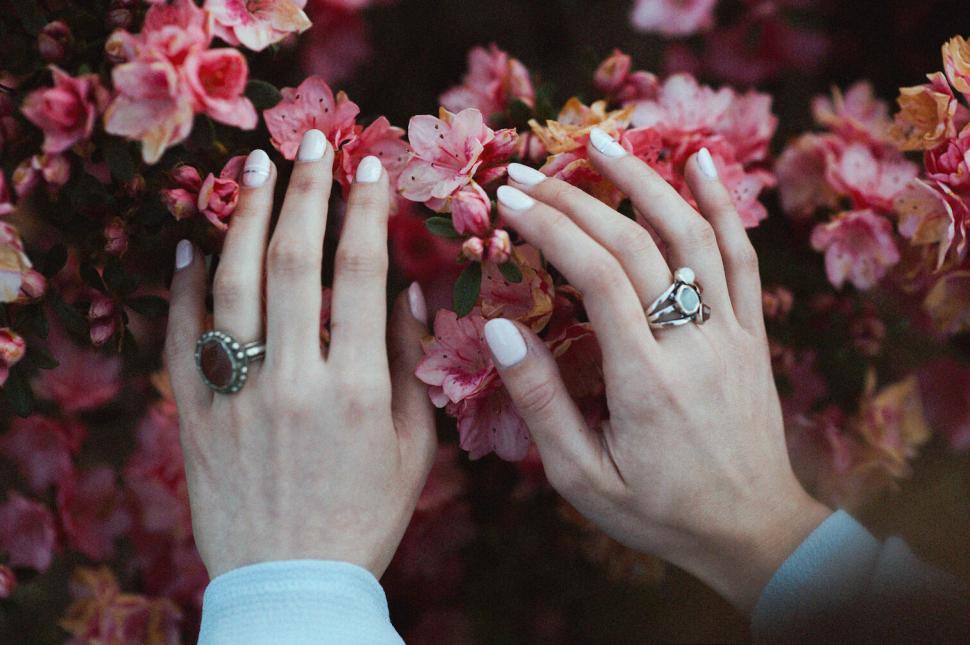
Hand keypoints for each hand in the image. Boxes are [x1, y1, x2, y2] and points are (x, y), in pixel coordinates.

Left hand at [164, 130, 436, 578]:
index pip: (361, 273)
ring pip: (231, 285)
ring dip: (244, 217)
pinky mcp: (194, 414)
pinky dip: (183, 284)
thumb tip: (405, 288)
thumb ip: (409, 364)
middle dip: (304, 191)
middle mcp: (293, 380)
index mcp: (356, 387)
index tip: (371, 167)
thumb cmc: (367, 514)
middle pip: (292, 262)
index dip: (366, 210)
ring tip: (253, 167)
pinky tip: (194, 241)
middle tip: (311, 140)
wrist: (292, 581)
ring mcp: (236, 394)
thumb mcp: (413, 446)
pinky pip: (181, 336)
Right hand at [488, 129, 830, 612]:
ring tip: (602, 142)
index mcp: (645, 381)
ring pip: (692, 235)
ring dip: (646, 181)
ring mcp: (730, 332)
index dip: (551, 228)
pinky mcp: (752, 333)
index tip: (509, 200)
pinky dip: (722, 204)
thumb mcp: (583, 478)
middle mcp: (693, 343)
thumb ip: (541, 404)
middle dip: (576, 200)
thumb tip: (501, 331)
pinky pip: (742, 257)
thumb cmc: (660, 511)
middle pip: (635, 245)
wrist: (754, 532)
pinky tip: (700, 163)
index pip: (596, 276)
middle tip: (527, 175)